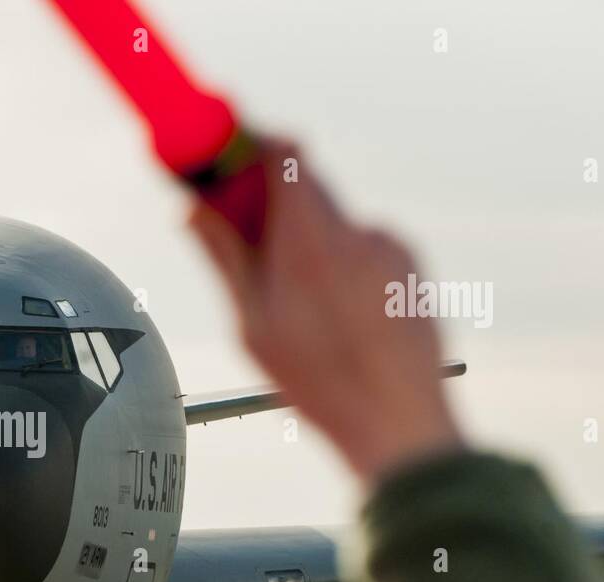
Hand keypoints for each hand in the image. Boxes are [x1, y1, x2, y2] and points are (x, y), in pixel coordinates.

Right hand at [188, 139, 463, 486]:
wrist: (400, 420)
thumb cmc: (320, 381)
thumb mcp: (254, 324)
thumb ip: (225, 258)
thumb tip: (192, 211)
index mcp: (311, 241)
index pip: (283, 153)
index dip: (251, 138)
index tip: (224, 142)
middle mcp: (356, 232)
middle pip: (306, 184)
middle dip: (270, 197)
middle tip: (242, 228)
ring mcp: (390, 247)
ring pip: (334, 222)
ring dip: (307, 240)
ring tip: (300, 307)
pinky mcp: (411, 266)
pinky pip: (365, 247)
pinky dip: (341, 264)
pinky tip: (338, 316)